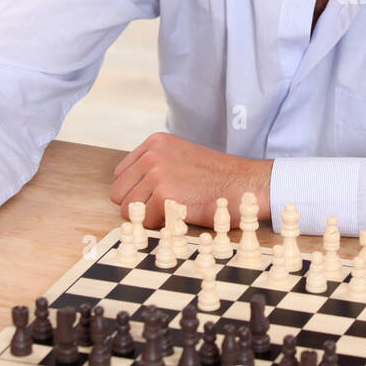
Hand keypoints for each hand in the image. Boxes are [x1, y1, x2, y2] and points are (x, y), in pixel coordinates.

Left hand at [110, 132, 271, 228]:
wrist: (246, 185)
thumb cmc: (218, 178)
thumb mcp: (182, 157)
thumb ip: (155, 166)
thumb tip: (128, 191)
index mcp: (155, 142)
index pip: (121, 175)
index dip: (138, 190)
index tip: (160, 193)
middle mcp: (152, 154)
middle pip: (119, 192)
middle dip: (138, 204)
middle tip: (166, 205)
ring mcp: (157, 173)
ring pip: (127, 209)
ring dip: (148, 215)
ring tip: (175, 208)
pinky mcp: (163, 195)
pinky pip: (144, 221)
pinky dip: (160, 224)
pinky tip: (181, 214)